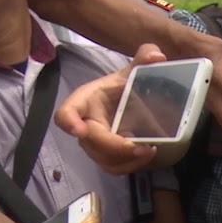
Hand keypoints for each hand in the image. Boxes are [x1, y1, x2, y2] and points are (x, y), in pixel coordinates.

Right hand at [54, 44, 162, 174]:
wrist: (126, 100)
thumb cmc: (122, 86)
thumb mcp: (131, 71)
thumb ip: (142, 59)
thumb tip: (156, 55)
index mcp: (85, 101)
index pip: (65, 113)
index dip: (69, 122)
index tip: (79, 129)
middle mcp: (84, 124)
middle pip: (90, 142)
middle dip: (114, 147)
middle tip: (141, 147)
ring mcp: (93, 143)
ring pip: (102, 159)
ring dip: (125, 159)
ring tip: (149, 150)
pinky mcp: (105, 154)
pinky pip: (112, 167)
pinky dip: (130, 166)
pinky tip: (148, 155)